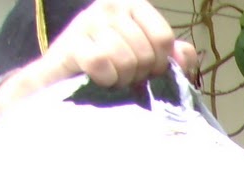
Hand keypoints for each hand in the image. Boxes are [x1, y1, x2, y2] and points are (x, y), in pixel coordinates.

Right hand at [0, 0, 194, 111]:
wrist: (60, 86)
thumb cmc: (110, 73)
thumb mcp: (149, 63)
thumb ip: (175, 58)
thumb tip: (183, 55)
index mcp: (133, 6)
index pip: (164, 38)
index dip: (160, 64)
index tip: (147, 71)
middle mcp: (110, 6)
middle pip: (147, 52)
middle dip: (139, 74)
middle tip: (124, 77)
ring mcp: (88, 22)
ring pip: (125, 59)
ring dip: (121, 79)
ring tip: (112, 79)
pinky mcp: (71, 43)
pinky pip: (101, 63)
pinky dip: (104, 79)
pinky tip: (98, 80)